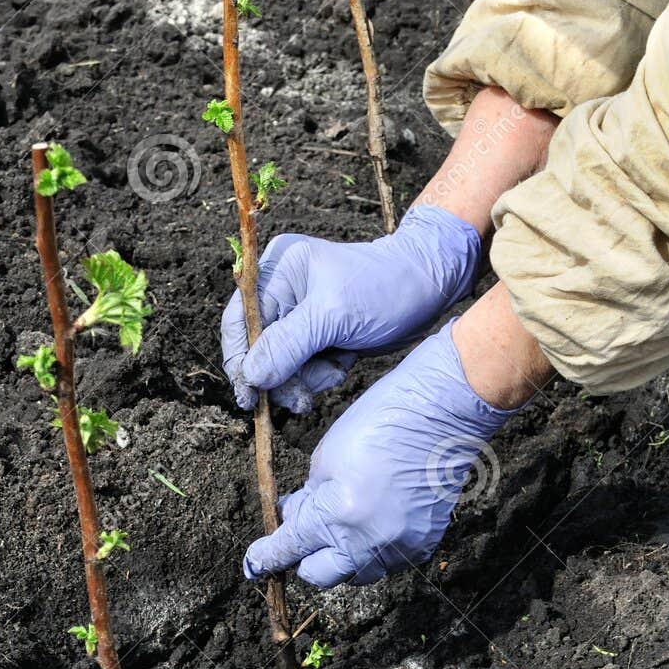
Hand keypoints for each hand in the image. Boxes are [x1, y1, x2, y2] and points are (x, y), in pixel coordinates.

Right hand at [221, 204, 480, 413]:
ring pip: (281, 363)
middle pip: (258, 347)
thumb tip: (251, 374)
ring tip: (333, 373)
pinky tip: (341, 365)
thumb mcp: (333, 315)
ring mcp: (300, 313)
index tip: (249, 397)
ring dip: (304, 379)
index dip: (240, 360)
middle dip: (280, 376)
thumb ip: (287, 344)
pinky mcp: (317, 333)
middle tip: (301, 400)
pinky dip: (320, 374)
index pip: (240, 320)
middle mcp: (283, 288)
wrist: (429, 287)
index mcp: (278, 269)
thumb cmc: (385, 288)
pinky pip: (303, 367)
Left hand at [243, 323, 516, 586]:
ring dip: (340, 555)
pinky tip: (372, 517)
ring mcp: (401, 548)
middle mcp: (371, 543)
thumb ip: (305, 500)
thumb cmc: (380, 423)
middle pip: (321, 575)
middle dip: (305, 558)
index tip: (253, 565)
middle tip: (302, 531)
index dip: (266, 558)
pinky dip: (371, 548)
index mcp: (339, 516)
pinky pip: (386, 562)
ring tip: (341, 518)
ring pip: (355, 573)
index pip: (290, 550)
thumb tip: (290, 524)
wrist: (440, 413)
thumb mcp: (326, 458)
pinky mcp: (424, 545)